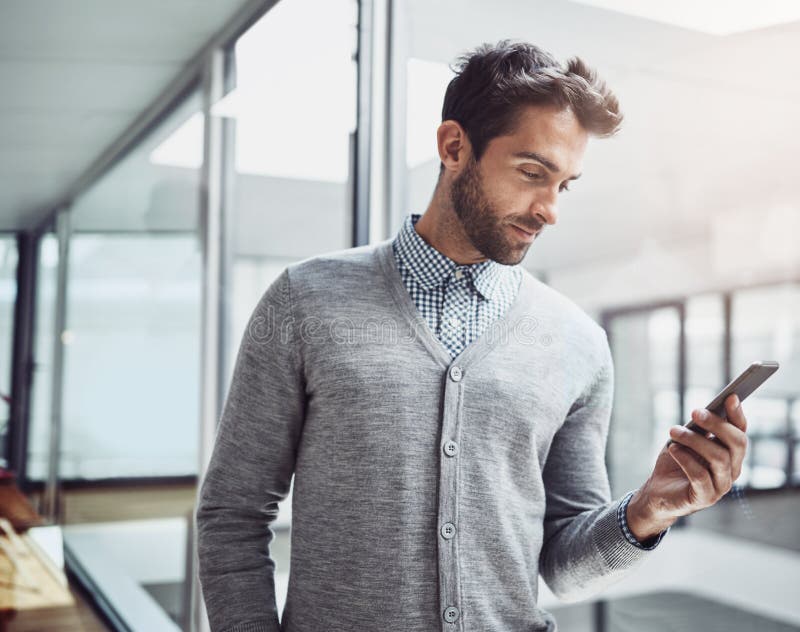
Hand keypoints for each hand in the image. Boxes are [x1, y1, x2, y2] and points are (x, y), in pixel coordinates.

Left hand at [627, 394, 747, 540]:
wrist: (657, 491)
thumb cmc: (675, 462)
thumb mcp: (687, 440)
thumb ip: (699, 428)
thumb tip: (705, 410)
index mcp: (730, 454)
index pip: (741, 432)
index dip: (737, 415)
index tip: (729, 397)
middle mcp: (732, 470)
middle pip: (737, 443)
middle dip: (717, 424)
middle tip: (695, 412)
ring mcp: (721, 486)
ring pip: (718, 457)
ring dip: (694, 440)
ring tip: (674, 431)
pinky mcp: (705, 498)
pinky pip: (700, 475)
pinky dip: (685, 459)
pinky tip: (672, 449)